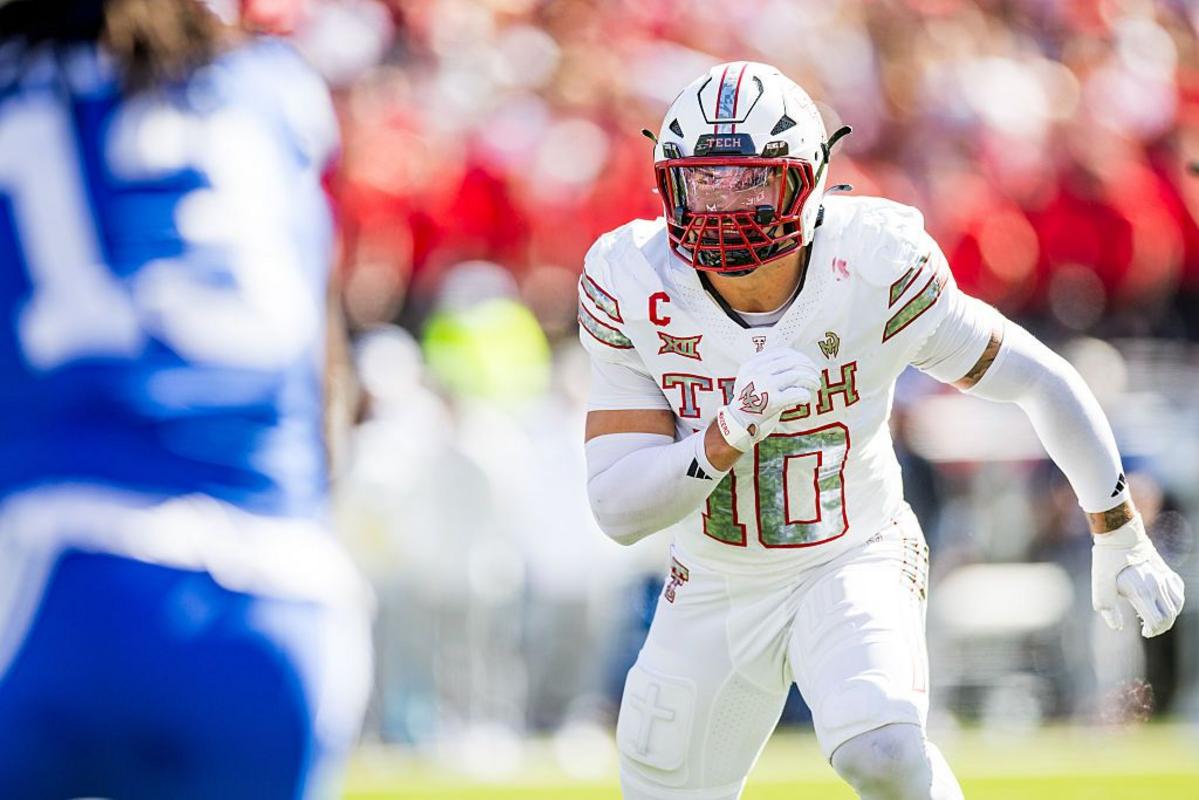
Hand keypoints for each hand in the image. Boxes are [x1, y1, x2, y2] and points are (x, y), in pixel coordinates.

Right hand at [715, 348, 819, 451]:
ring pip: (797, 375)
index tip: (807, 364)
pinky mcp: (772, 401)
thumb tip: (799, 363)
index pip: (781, 352)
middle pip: (792, 362)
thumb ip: (767, 370)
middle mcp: (757, 372)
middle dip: (809, 367)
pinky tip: (806, 398)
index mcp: (751, 365)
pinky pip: (797, 393)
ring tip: (816, 386)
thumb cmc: (750, 403)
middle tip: (816, 375)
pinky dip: (805, 394)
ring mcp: (764, 386)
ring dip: (811, 380)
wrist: (737, 425)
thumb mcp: (751, 380)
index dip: (799, 356)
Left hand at [1092, 515, 1184, 637]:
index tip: (1144, 632)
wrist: (1119, 534)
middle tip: (1148, 628)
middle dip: (1161, 627)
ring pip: (1177, 606)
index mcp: (1141, 591)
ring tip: (1155, 617)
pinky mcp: (1166, 571)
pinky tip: (1163, 603)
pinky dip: (1175, 603)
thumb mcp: (1100, 584)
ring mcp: (1163, 578)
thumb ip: (1107, 607)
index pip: (1157, 621)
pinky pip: (1178, 592)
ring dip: (1169, 616)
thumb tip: (1117, 627)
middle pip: (1169, 617)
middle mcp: (1156, 586)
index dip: (1153, 631)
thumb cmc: (1106, 559)